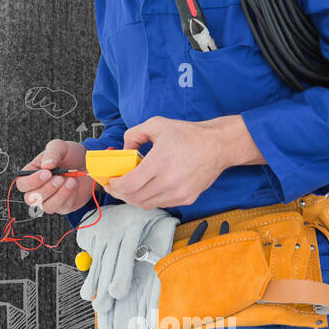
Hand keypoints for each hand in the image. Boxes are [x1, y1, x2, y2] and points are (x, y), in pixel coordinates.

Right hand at [14, 139, 95, 215]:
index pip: (22, 184)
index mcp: (32, 173)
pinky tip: (74, 185)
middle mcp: (38, 188)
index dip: (32, 181)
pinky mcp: (63, 206)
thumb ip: (52, 153)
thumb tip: (46, 165)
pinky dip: (69, 196)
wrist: (88, 163)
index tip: (47, 173)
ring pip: (46, 206)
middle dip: (46, 189)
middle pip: (31, 199)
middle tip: (60, 178)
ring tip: (71, 180)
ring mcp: (50, 199)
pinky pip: (62, 207)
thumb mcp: (60, 147)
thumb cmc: (70, 155)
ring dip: (59, 195)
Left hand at [105, 116, 229, 209]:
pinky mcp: (187, 198)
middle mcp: (170, 181)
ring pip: (146, 204)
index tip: (110, 181)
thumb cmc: (188, 134)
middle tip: (115, 186)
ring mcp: (180, 193)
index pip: (129, 184)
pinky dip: (149, 199)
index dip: (115, 186)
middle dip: (120, 193)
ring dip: (133, 198)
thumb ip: (133, 135)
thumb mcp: (156, 124)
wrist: (218, 145)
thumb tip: (122, 152)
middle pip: (134, 198)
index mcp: (160, 161)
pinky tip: (147, 187)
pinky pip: (161, 204)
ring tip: (129, 187)